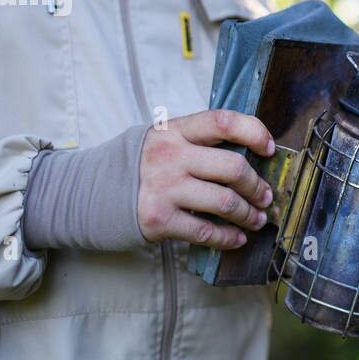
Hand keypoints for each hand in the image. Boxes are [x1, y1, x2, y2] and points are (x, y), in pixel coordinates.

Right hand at [136, 110, 274, 248]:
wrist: (89, 191)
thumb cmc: (141, 165)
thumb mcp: (164, 140)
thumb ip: (199, 142)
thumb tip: (251, 156)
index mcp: (175, 131)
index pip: (223, 121)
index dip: (254, 132)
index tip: (268, 148)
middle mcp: (170, 157)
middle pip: (233, 167)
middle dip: (257, 186)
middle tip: (265, 197)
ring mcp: (164, 189)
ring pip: (225, 202)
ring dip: (248, 214)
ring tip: (255, 219)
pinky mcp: (159, 219)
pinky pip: (206, 232)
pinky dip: (228, 238)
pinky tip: (236, 238)